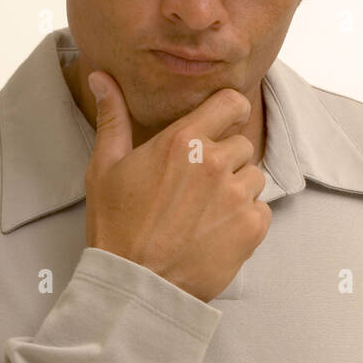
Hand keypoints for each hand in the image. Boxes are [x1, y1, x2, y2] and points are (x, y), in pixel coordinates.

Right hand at [84, 72, 271, 303]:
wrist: (136, 286)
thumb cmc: (116, 228)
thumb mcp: (105, 168)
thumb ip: (112, 118)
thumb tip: (100, 76)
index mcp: (182, 141)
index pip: (231, 103)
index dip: (229, 114)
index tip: (219, 128)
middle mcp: (214, 163)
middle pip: (241, 145)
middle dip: (225, 162)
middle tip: (197, 191)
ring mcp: (236, 196)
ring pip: (254, 178)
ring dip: (237, 192)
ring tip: (206, 215)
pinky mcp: (251, 227)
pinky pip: (261, 211)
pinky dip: (245, 221)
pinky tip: (216, 234)